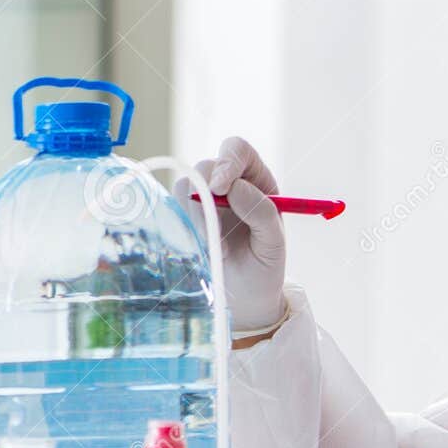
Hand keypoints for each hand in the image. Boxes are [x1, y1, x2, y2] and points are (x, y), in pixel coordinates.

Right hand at [176, 136, 286, 336]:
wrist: (245, 296)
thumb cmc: (265, 266)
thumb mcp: (274, 243)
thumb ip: (262, 213)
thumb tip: (235, 188)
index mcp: (256, 180)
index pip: (238, 151)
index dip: (227, 161)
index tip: (222, 187)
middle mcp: (227, 184)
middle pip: (205, 165)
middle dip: (206, 191)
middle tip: (214, 224)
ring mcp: (202, 200)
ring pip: (185, 187)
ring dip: (197, 216)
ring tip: (219, 246)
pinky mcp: (184, 218)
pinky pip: (173, 210)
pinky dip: (185, 228)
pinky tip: (204, 248)